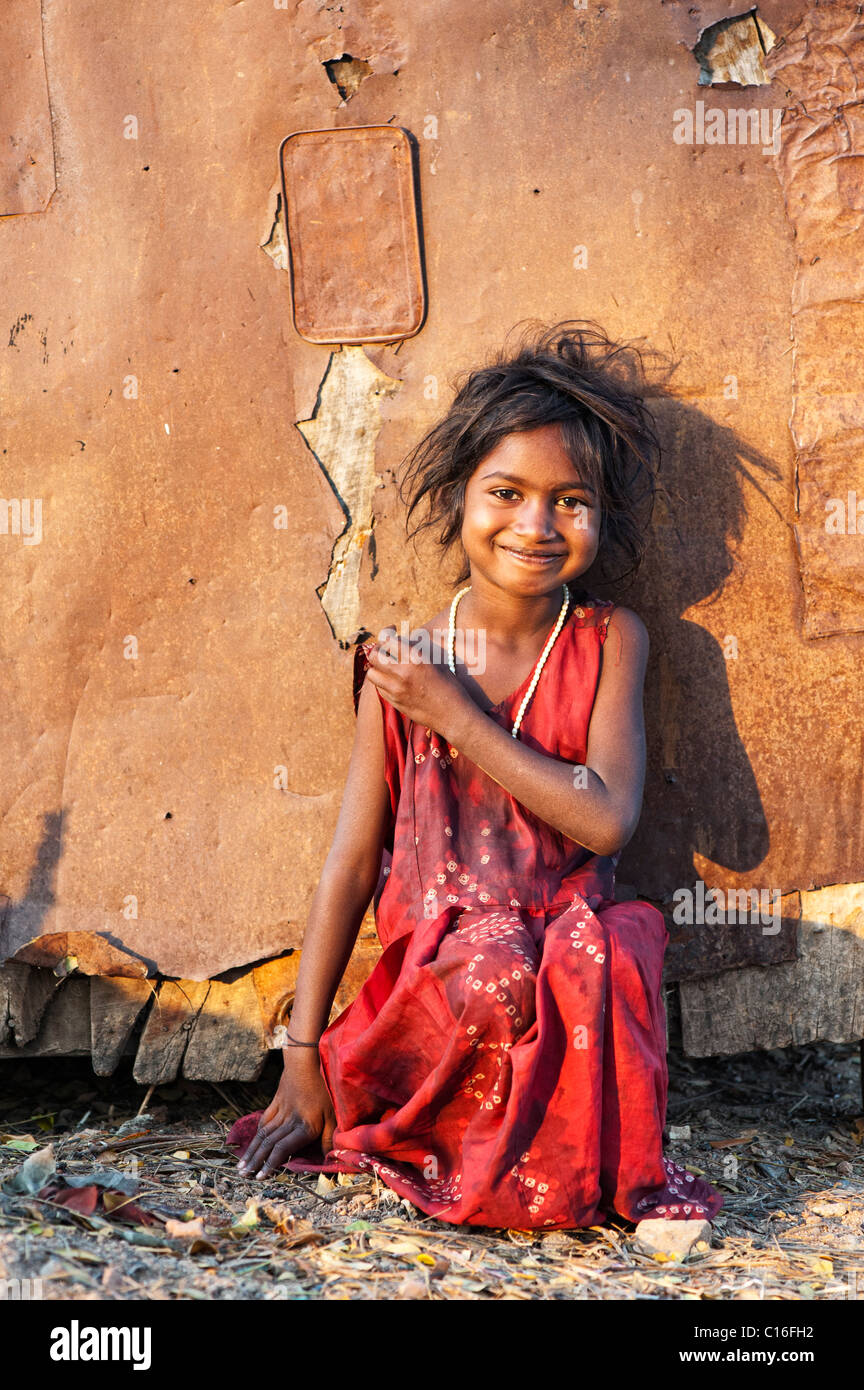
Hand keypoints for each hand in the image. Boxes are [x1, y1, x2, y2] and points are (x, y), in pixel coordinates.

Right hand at [236, 1053, 335, 1179]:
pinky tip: (252, 1144)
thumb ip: (328, 1137)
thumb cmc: (324, 1087)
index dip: (271, 1164)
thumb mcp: (333, 1113)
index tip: (261, 1177)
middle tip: (244, 1176)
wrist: (307, 1060)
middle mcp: (289, 1121)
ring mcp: (280, 1111)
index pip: (282, 1148)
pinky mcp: (276, 1103)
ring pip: (263, 1135)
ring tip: (241, 1166)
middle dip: (256, 1162)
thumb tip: (327, 1159)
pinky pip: (264, 1121)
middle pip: (269, 1144)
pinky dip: (256, 1135)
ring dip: (252, 1151)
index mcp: (304, 1126)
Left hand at [364, 626, 473, 736]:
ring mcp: (396, 689)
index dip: (387, 633)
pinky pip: (379, 688)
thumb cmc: (449, 685)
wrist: (452, 715)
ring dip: (377, 667)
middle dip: (378, 649)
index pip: (388, 639)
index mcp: (415, 658)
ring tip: (388, 667)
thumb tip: (400, 638)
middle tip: (386, 649)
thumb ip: (415, 649)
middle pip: (374, 655)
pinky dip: (383, 682)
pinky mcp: (394, 702)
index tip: (391, 631)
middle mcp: (402, 673)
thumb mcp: (435, 661)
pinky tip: (394, 681)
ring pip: (371, 673)